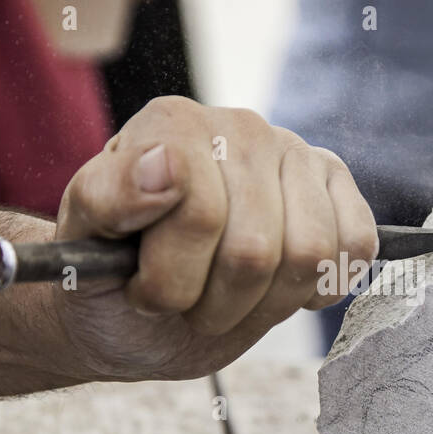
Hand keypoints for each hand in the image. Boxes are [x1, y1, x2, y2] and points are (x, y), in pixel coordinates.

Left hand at [53, 96, 377, 380]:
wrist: (134, 308)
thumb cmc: (105, 277)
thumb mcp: (78, 247)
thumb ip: (108, 198)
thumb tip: (164, 166)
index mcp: (171, 125)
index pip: (199, 215)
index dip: (171, 277)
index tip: (142, 288)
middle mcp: (238, 126)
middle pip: (255, 249)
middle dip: (213, 303)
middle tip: (184, 302)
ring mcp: (293, 153)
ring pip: (309, 256)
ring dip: (263, 306)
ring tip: (227, 298)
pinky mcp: (335, 187)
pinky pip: (355, 244)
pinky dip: (321, 286)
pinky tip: (282, 287)